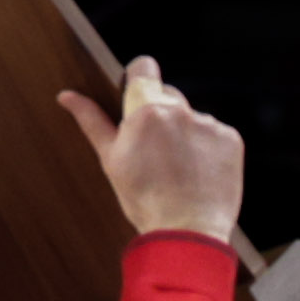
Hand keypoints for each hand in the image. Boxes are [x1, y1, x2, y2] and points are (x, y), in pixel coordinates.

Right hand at [59, 55, 245, 241]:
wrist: (186, 233)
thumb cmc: (144, 199)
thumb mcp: (111, 159)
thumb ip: (92, 121)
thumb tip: (67, 96)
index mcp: (145, 110)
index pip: (144, 67)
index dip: (139, 78)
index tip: (138, 93)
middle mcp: (180, 110)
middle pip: (169, 96)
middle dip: (161, 115)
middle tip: (156, 151)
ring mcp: (208, 124)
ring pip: (193, 118)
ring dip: (187, 135)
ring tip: (180, 169)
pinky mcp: (232, 140)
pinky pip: (217, 135)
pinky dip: (210, 149)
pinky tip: (200, 173)